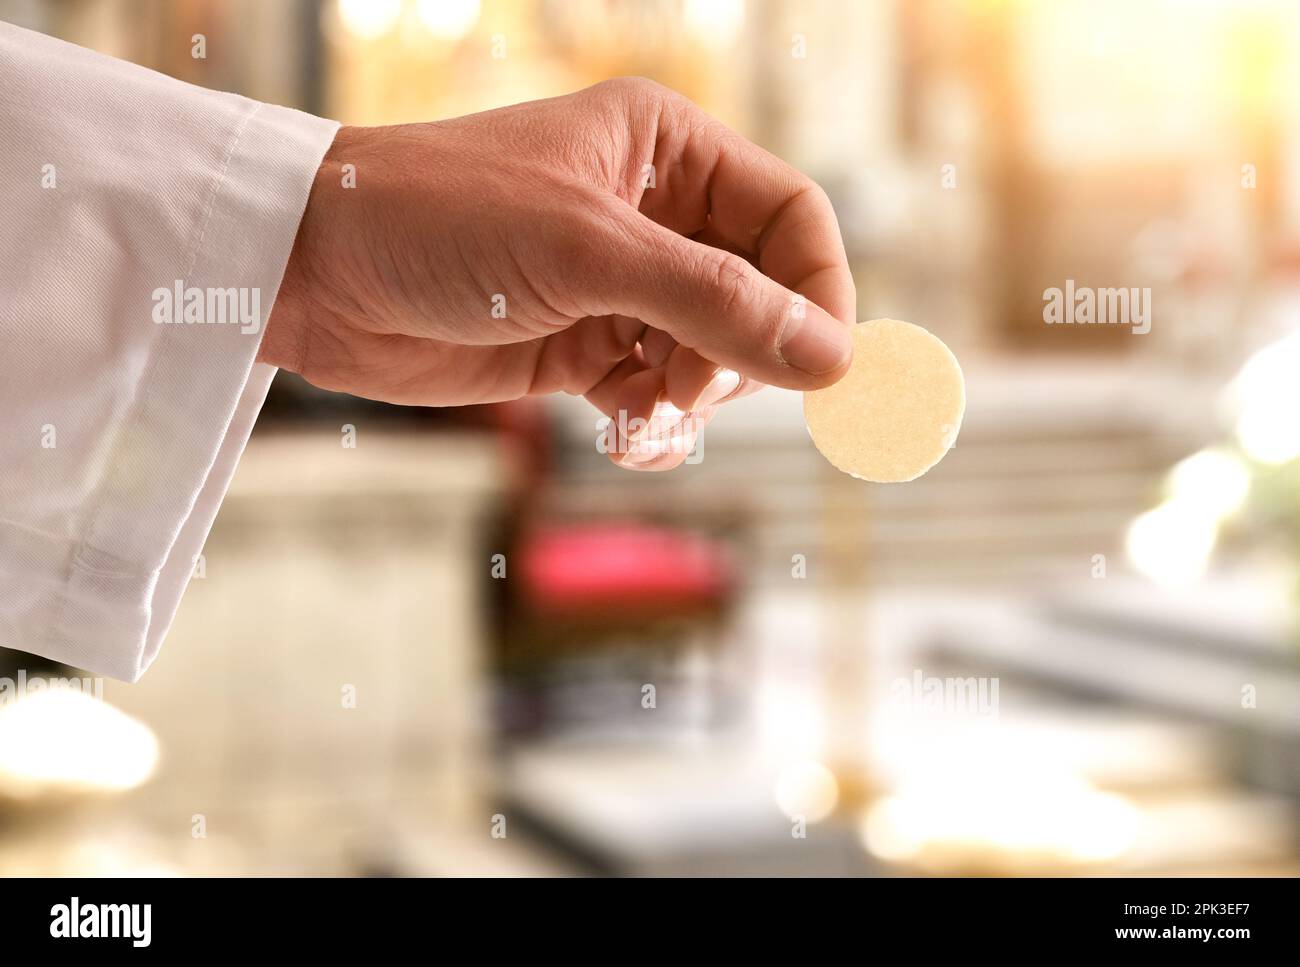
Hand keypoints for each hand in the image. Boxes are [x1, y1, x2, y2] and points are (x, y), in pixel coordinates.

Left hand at [261, 77, 855, 470]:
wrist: (313, 271)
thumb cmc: (439, 219)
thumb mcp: (587, 250)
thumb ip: (714, 303)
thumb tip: (832, 356)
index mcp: (667, 149)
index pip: (790, 219)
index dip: (817, 292)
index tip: (821, 368)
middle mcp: (651, 212)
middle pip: (758, 296)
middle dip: (739, 357)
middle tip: (694, 390)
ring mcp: (614, 283)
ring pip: (706, 355)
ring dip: (691, 401)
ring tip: (643, 418)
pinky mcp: (576, 343)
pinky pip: (650, 393)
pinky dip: (649, 424)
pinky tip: (623, 438)